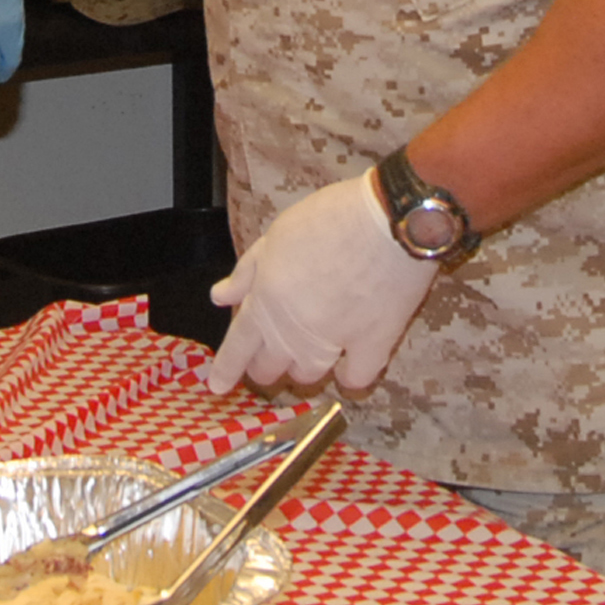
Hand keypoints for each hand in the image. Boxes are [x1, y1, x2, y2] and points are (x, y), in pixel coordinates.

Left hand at [205, 171, 439, 394]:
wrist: (387, 220)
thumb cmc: (329, 217)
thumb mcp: (276, 236)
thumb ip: (247, 271)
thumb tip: (220, 297)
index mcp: (266, 300)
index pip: (238, 345)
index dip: (226, 369)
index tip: (217, 387)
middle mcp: (293, 329)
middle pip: (270, 366)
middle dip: (266, 364)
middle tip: (271, 356)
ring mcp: (333, 341)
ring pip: (307, 376)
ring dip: (302, 368)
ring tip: (308, 354)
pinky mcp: (374, 345)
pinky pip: (355, 379)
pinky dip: (348, 376)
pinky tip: (347, 365)